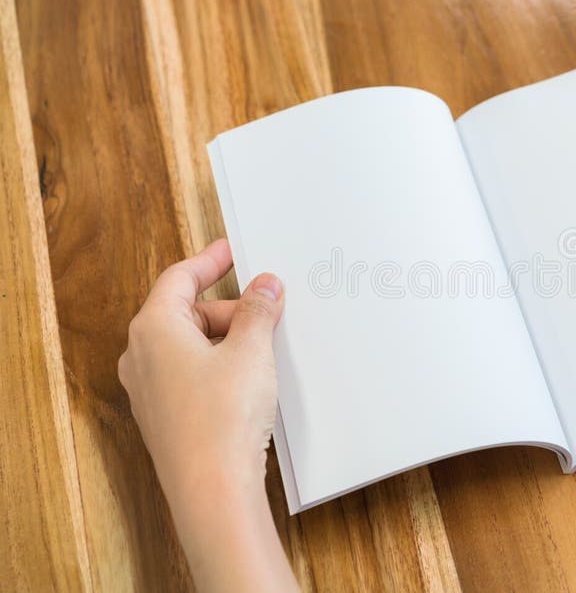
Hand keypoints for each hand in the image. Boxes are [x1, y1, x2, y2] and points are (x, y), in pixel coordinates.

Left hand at [119, 239, 297, 590]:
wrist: (212, 489)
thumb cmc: (222, 420)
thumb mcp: (251, 351)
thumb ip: (258, 311)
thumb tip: (264, 287)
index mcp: (154, 329)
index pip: (179, 278)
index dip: (209, 261)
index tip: (229, 251)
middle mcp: (142, 357)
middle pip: (188, 312)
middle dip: (231, 308)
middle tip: (269, 308)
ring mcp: (151, 390)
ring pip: (192, 346)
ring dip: (229, 340)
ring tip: (266, 347)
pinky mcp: (167, 417)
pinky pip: (193, 376)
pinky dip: (221, 367)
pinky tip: (251, 380)